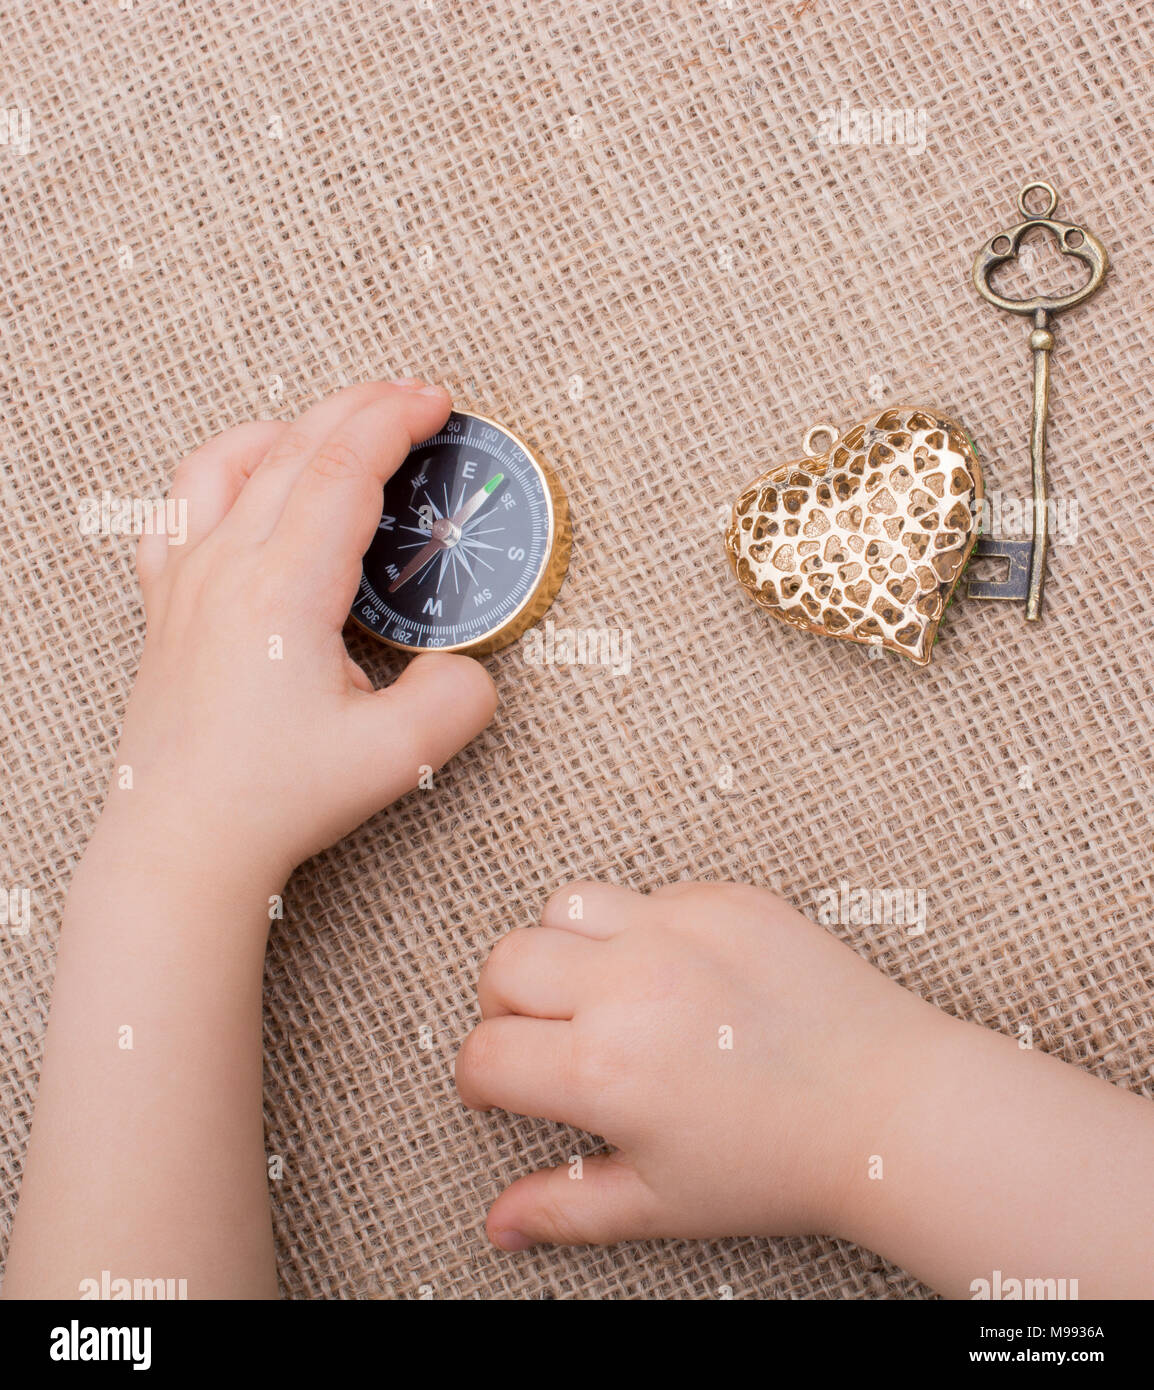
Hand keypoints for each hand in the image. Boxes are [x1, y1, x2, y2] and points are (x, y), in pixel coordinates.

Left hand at [107, 379, 497, 891]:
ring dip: (292, 427)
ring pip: (229, 462)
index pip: (343, 471)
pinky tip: (243, 480)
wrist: (182, 840)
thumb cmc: (272, 800)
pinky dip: (219, 471)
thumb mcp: (396, 759)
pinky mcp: (166, 605)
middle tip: (413, 396)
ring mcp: (185, 581)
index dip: (395, 423)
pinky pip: (179, 507)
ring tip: (336, 424)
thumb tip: (470, 669)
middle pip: (295, 448)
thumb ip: (456, 702)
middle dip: (361, 406)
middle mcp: (226, 568)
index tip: (436, 405)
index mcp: (283, 590)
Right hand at [455, 880, 936, 1248]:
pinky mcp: (723, 899)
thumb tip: (497, 1223)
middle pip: (505, 963)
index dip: (483, 1082)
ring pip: (565, 907)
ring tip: (600, 991)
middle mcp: (630, 985)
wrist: (890, 1106)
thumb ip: (565, 1205)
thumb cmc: (782, 1163)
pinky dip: (642, 929)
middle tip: (542, 1038)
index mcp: (604, 1070)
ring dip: (563, 949)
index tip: (504, 1090)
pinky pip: (646, 892)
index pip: (485, 1054)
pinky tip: (679, 976)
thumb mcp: (663, 1203)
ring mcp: (679, 930)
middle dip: (505, 1006)